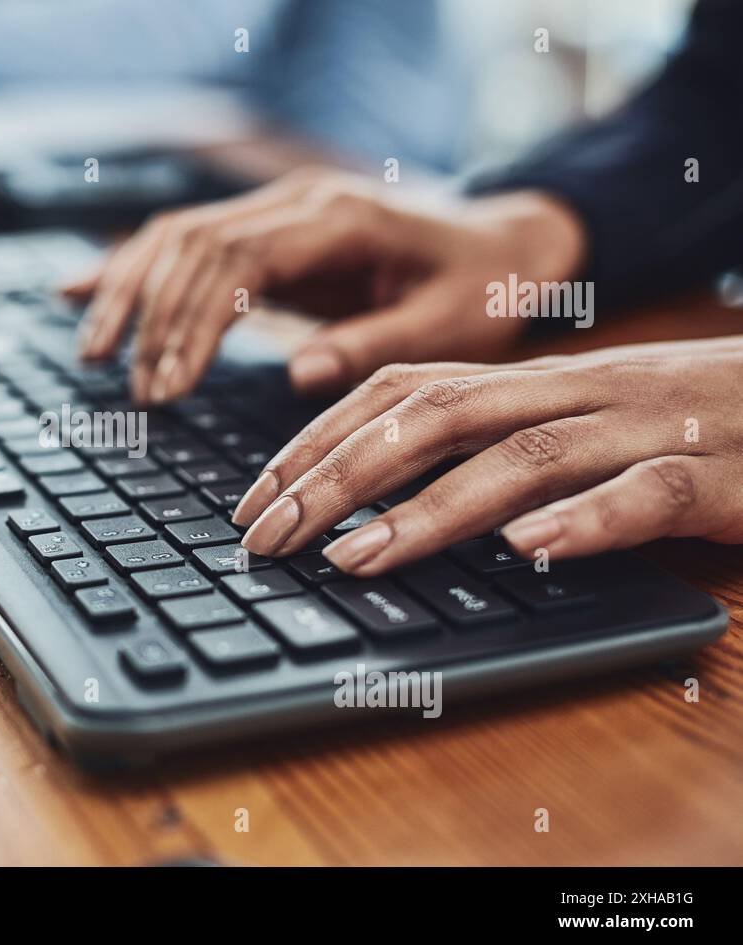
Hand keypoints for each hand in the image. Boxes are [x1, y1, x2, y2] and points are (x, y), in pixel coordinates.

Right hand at [64, 169, 586, 404]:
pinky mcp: (268, 231)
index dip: (191, 322)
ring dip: (128, 290)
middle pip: (193, 242)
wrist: (503, 246)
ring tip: (92, 352)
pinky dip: (134, 268)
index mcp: (340, 219)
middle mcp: (299, 202)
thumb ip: (376, 343)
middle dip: (151, 316)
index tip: (167, 386)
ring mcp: (279, 210)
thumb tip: (298, 371)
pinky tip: (83, 290)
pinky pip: (186, 242)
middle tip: (134, 390)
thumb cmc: (482, 290)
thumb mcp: (449, 325)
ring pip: (177, 235)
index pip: (237, 259)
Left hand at [231, 338, 742, 573]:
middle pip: (436, 417)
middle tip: (268, 537)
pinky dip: (587, 520)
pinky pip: (650, 493)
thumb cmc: (677, 420)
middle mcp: (573, 393)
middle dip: (338, 475)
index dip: (317, 439)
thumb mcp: (566, 420)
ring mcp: (645, 428)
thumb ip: (481, 443)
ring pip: (525, 454)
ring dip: (431, 508)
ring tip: (355, 556)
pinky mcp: (722, 474)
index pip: (399, 392)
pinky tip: (529, 551)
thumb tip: (370, 500)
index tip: (254, 497)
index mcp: (529, 382)